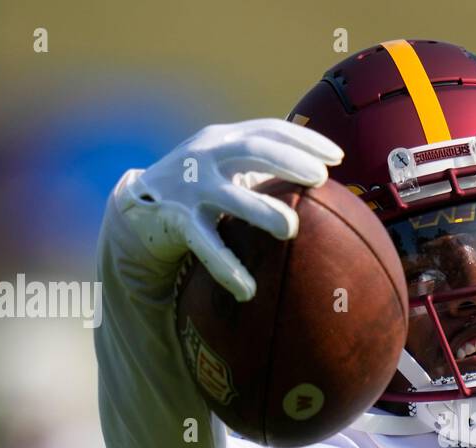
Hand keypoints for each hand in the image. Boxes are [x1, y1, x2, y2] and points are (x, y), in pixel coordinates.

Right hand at [116, 118, 342, 300]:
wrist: (138, 208)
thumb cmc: (200, 189)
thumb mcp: (227, 169)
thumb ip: (262, 170)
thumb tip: (324, 187)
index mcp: (224, 140)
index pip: (267, 130)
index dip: (303, 139)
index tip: (336, 156)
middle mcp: (206, 156)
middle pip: (250, 150)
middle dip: (287, 160)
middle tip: (319, 178)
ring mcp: (189, 187)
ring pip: (228, 197)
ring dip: (261, 211)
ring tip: (291, 229)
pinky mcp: (175, 220)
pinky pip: (204, 244)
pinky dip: (226, 267)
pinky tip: (249, 290)